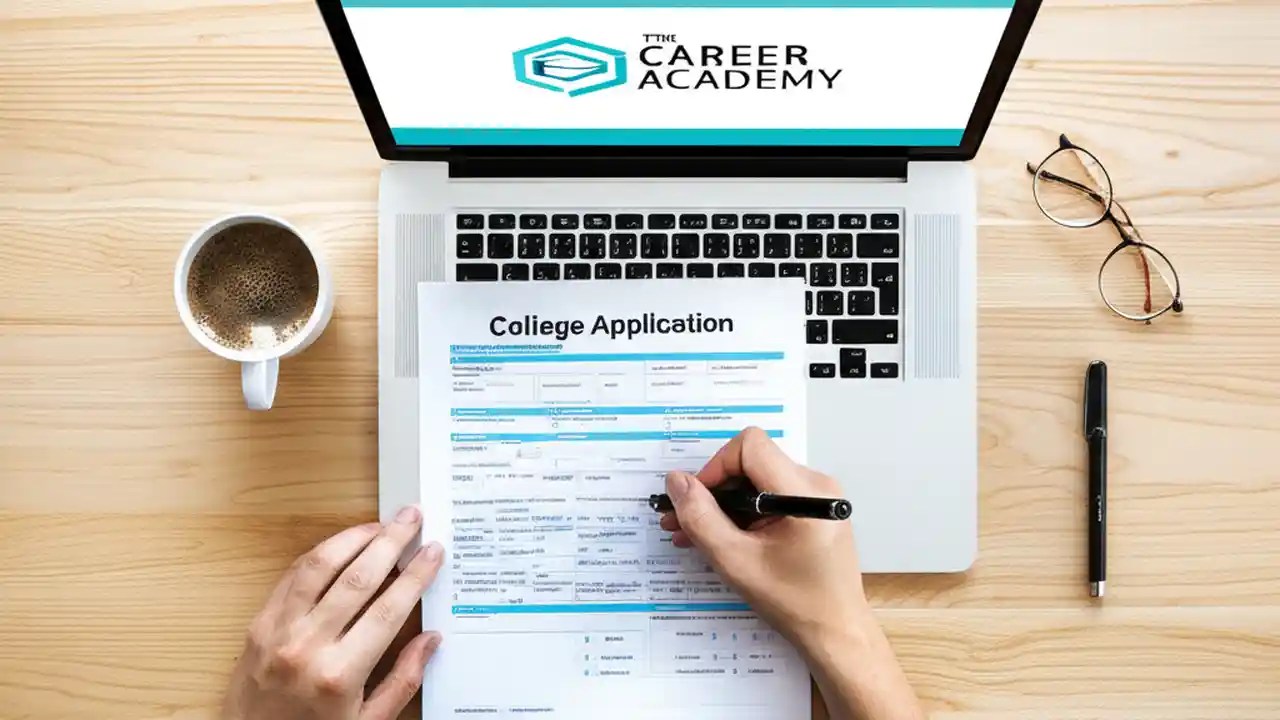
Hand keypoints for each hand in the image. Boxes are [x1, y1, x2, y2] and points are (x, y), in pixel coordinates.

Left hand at [222, 507, 444, 719]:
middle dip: (390, 542)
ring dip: (352, 538)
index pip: (388, 609)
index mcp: (340, 674)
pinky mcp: (259, 625)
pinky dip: (318, 555)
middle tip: (410, 518)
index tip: (432, 553)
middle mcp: (307, 647)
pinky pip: (291, 577)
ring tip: (378, 525)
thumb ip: (404, 680)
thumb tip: (431, 639)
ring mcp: (278, 632)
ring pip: (319, 566)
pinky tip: (340, 546)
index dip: (416, 575)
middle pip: (358, 578)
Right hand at [660, 428, 924, 719]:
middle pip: (752, 463)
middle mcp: (818, 486)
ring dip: (724, 504)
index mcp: (806, 494)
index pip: (751, 446)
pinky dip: (743, 513)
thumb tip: (676, 481)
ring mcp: (819, 497)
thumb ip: (702, 518)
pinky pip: (771, 496)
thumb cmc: (794, 602)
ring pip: (758, 480)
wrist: (836, 631)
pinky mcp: (814, 509)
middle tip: (682, 520)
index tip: (696, 500)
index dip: (716, 466)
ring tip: (694, 533)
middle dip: (714, 490)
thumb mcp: (737, 562)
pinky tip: (721, 536)